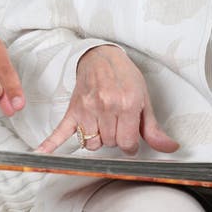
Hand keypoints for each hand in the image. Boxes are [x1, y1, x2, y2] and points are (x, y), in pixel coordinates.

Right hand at [36, 45, 178, 155]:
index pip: (127, 144)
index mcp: (127, 104)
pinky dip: (50, 144)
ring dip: (97, 138)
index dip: (130, 144)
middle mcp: (106, 106)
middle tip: (117, 123)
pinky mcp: (73, 109)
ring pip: (91, 143)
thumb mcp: (144, 99)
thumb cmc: (125, 76)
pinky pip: (60, 131)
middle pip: (110, 144)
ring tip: (102, 123)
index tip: (130, 137)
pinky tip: (40, 155)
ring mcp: (87, 108)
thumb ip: (154, 128)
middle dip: (115, 138)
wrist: (101, 56)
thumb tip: (170, 149)